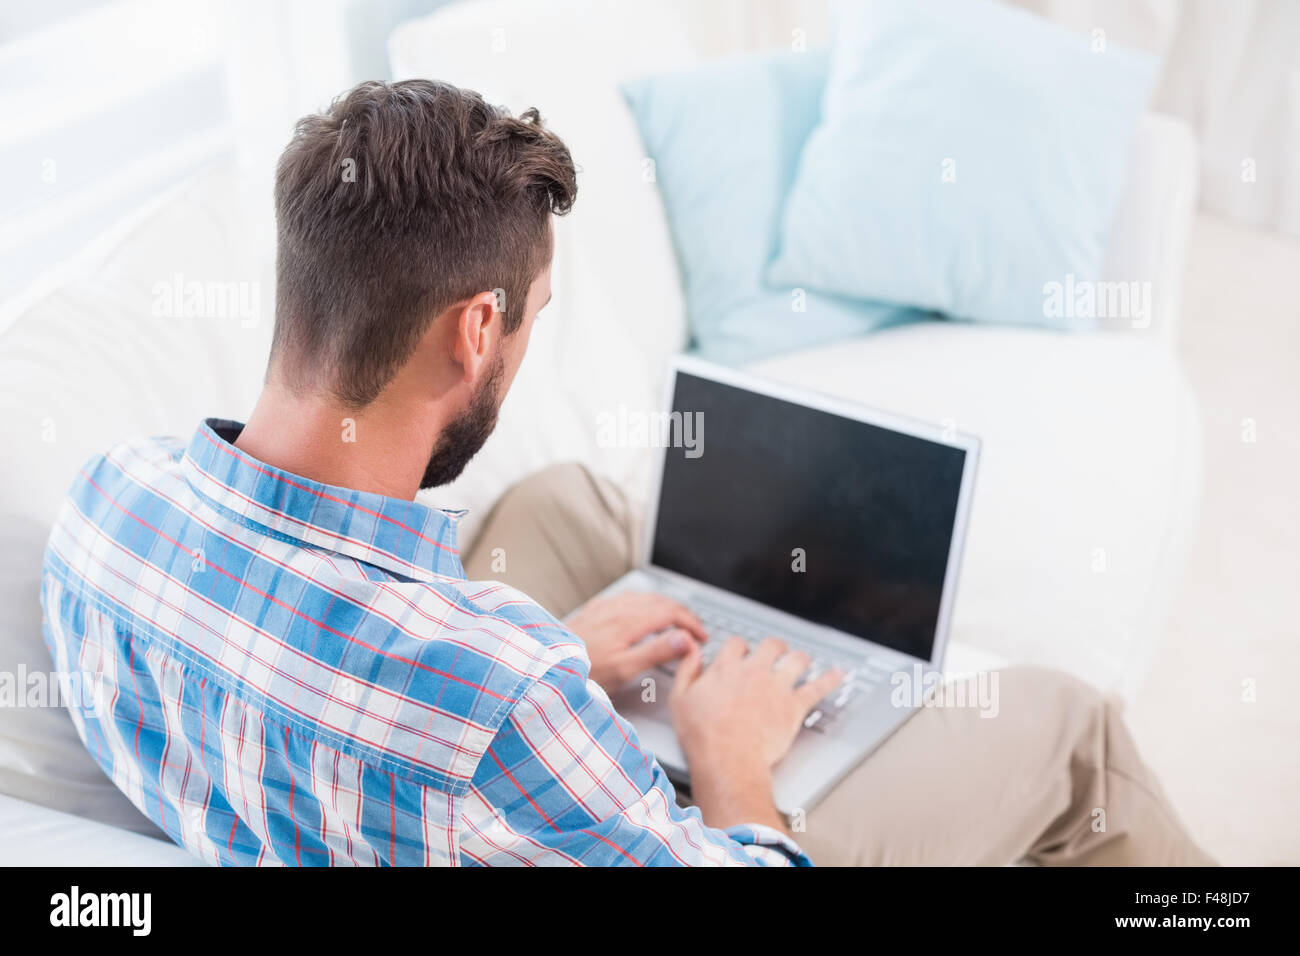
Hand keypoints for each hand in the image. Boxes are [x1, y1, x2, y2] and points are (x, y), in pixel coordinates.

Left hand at [564, 592, 707, 694]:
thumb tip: (683, 639)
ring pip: (643, 597)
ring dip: (664, 607)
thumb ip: (655, 652)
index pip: (670, 612)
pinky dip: (643, 604)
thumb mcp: (623, 670)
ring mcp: (603, 608)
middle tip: (694, 630)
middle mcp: (616, 609)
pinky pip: (625, 599)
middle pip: (659, 601)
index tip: (702, 637)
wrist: (546, 667)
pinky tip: (639, 612)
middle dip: (682, 613)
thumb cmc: (582, 673)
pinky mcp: (592, 611)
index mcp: (628, 622)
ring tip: (674, 621)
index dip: (691, 623)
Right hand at [668, 637, 842, 828]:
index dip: (739, 648)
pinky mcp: (794, 707)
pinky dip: (830, 680)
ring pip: (796, 660)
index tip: (739, 654)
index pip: (737, 644)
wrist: (728, 760)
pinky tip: (838, 674)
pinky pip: (817, 688)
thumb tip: (690, 650)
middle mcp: (755, 672)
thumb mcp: (680, 698)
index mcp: (727, 668)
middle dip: (773, 647)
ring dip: (799, 658)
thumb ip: (687, 669)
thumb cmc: (703, 735)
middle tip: (774, 652)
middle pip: (771, 645)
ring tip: (801, 660)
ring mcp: (777, 687)